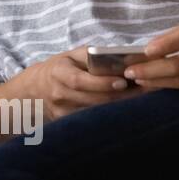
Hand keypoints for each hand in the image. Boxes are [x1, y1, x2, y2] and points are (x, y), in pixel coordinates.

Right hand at [20, 46, 143, 120]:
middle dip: (119, 96)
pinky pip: (93, 121)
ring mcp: (63, 112)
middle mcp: (59, 95)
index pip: (79, 80)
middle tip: (144, 90)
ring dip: (120, 106)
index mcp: (58, 73)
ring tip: (142, 99)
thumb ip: (90, 55)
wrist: (34, 90)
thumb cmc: (59, 68)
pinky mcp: (68, 123)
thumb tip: (120, 57)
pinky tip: (128, 111)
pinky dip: (111, 116)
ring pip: (96, 112)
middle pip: (92, 99)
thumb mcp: (69, 56)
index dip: (101, 83)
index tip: (122, 82)